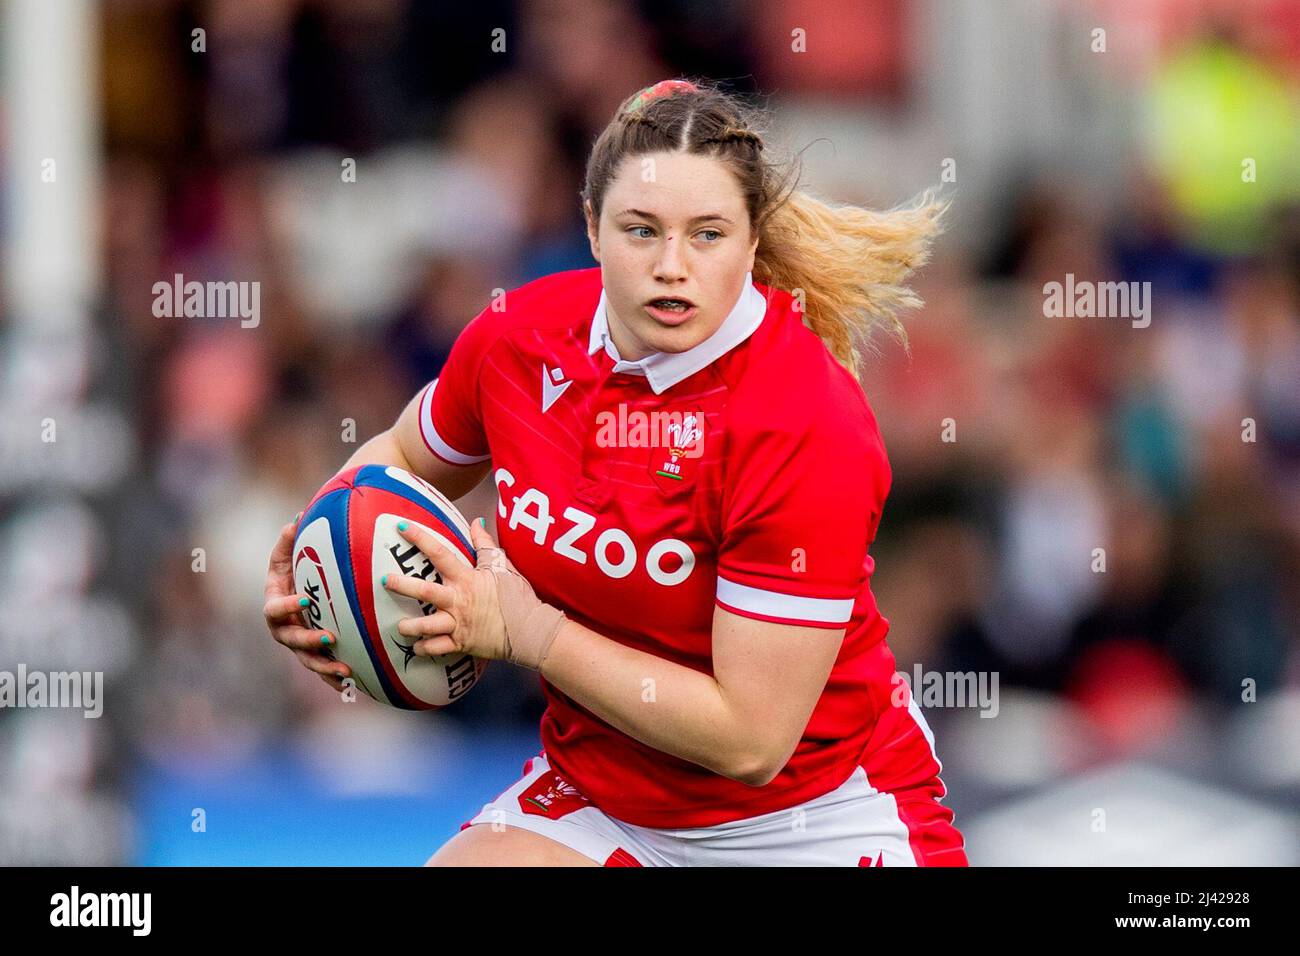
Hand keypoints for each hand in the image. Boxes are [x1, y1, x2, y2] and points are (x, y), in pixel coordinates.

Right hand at [263, 512, 350, 690]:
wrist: (300, 589)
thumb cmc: (294, 567)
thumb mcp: (289, 551)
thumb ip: (290, 538)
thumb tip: (298, 517)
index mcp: (275, 604)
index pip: (274, 609)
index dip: (286, 607)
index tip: (304, 601)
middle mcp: (283, 629)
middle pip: (291, 640)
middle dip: (308, 642)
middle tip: (330, 638)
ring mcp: (298, 645)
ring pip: (308, 660)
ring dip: (325, 667)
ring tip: (346, 671)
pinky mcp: (315, 655)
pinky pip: (324, 671)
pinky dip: (336, 680)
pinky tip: (355, 685)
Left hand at [381, 518, 565, 669]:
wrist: (531, 630)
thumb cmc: (517, 597)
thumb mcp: (503, 566)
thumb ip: (485, 544)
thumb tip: (475, 522)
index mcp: (467, 579)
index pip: (440, 554)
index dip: (420, 539)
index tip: (401, 528)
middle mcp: (459, 601)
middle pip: (425, 592)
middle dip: (402, 586)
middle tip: (385, 581)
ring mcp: (458, 624)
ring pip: (426, 626)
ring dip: (410, 626)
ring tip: (399, 626)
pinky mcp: (461, 643)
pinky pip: (437, 648)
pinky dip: (425, 648)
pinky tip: (417, 646)